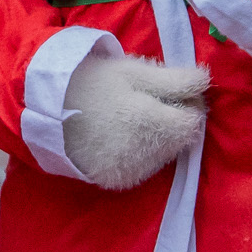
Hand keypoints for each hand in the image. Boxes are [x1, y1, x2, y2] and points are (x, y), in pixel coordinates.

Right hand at [61, 54, 210, 190]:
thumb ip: (175, 80)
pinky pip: (142, 168)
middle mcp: (143, 153)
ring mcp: (128, 171)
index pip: (193, 123)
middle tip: (150, 100)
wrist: (45, 106)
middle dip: (174, 121)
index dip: (190, 104)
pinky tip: (122, 136)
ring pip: (163, 157)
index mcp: (150, 121)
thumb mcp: (133, 71)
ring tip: (132, 117)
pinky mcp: (115, 180)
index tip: (174, 90)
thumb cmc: (92, 81)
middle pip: (179, 141)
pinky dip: (140, 154)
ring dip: (158, 139)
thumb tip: (206, 82)